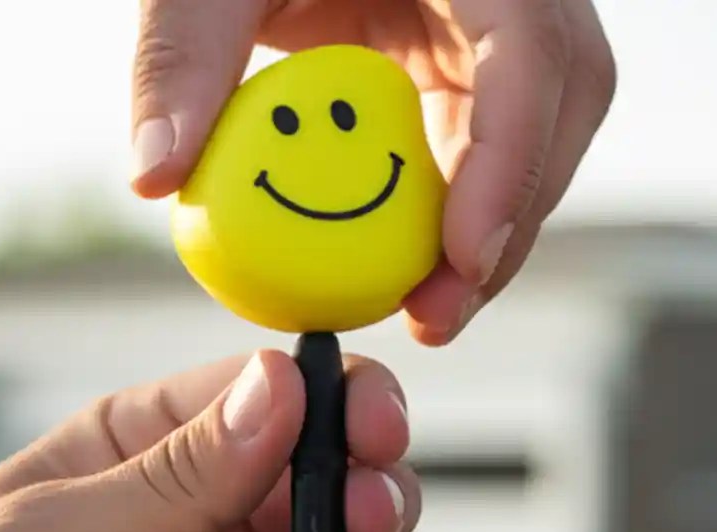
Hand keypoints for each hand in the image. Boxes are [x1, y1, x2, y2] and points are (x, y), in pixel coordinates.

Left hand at [129, 0, 615, 344]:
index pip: (529, 53)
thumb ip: (181, 59)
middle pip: (560, 106)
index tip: (464, 259)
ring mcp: (504, 22)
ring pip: (541, 133)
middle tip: (435, 318)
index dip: (510, 160)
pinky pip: (495, 139)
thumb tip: (155, 179)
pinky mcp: (480, 58)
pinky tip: (412, 263)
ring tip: (422, 310)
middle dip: (509, 224)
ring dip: (492, 230)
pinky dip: (461, 207)